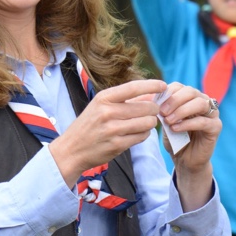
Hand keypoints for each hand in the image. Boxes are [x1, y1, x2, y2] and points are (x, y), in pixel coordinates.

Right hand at [48, 78, 165, 187]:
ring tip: (143, 123)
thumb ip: (123, 100)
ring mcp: (113, 130)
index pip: (134, 87)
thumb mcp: (100, 106)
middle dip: (153, 109)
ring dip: (150, 123)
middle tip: (151, 112)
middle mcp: (108, 112)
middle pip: (146, 107)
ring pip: (147, 123)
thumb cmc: (89, 125)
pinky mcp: (117, 145)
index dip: (152, 85)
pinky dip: (144, 134)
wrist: (72, 150)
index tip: (163, 86)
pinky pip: (142, 136)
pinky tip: (137, 133)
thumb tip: (151, 94)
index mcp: (103, 98)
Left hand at [157, 83, 221, 211]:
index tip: (155, 105)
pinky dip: (187, 124)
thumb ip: (161, 110)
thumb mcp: (165, 122)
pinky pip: (203, 121)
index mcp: (190, 97)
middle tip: (162, 112)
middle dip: (174, 100)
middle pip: (191, 91)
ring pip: (200, 103)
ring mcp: (212, 114)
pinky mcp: (215, 127)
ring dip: (182, 111)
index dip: (166, 93)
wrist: (185, 160)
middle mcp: (203, 102)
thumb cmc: (174, 139)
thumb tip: (148, 98)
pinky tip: (175, 129)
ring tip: (168, 121)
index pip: (179, 86)